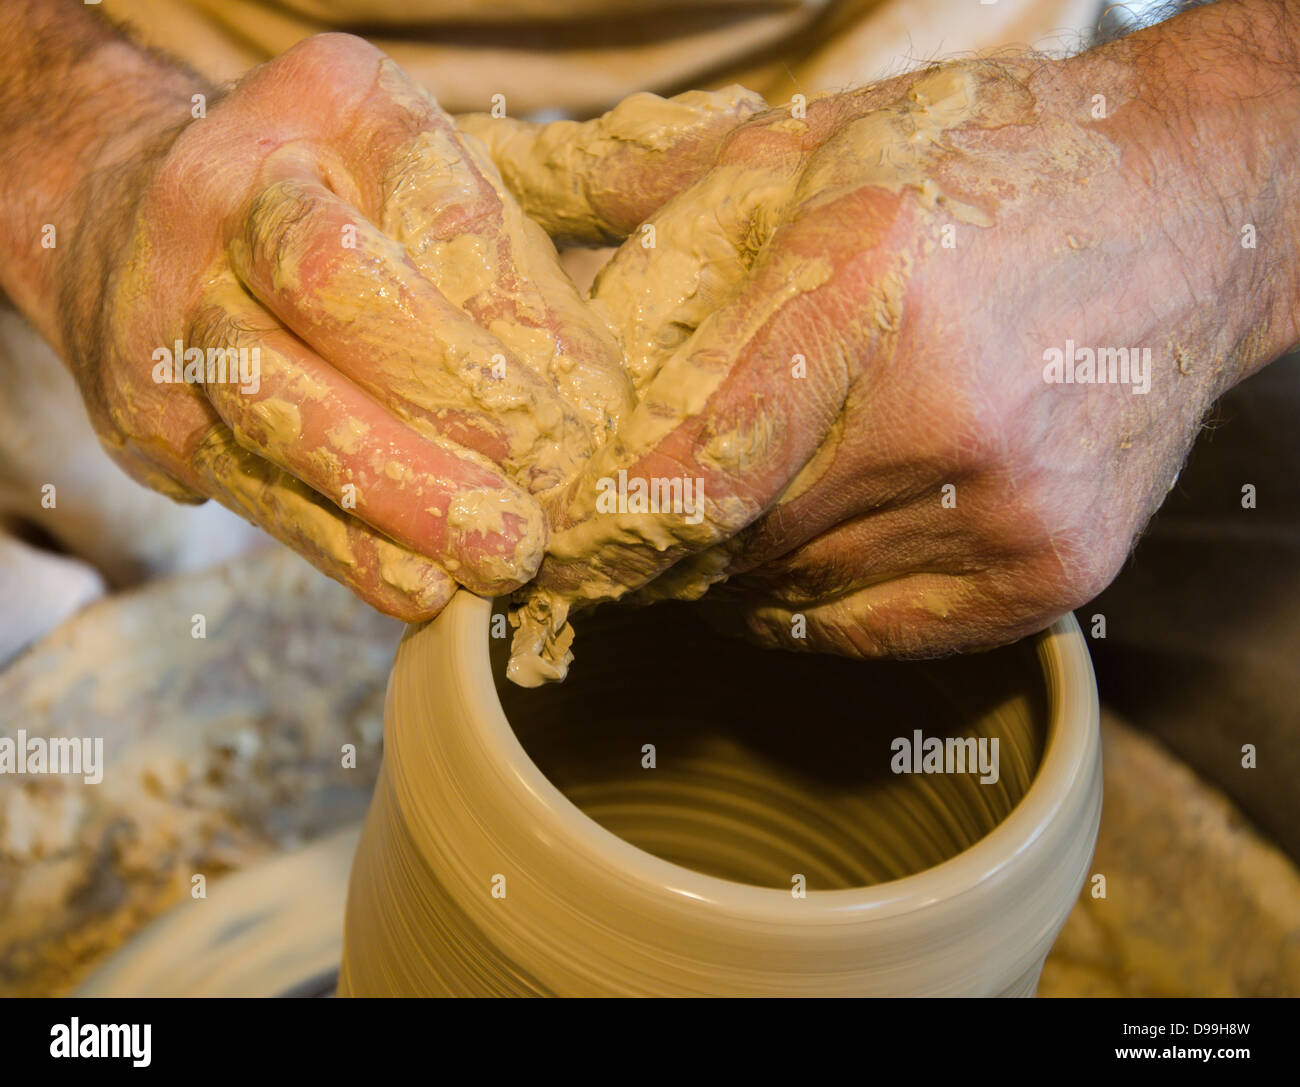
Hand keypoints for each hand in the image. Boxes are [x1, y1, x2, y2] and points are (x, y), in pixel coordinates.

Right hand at [51, 34, 632, 618]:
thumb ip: (545, 223)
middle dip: (455, 395)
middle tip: (553, 477)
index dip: (527, 315)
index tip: (598, 403)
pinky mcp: (151, 414)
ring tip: (501, 554)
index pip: (443, 207)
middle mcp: (234, 187)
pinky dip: (347, 549)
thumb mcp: (442, 175)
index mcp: (335, 104)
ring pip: (277, 401)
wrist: (136, 229)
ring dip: (403, 494)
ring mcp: (173, 300)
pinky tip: (424, 586)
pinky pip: (253, 490)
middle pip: (336, 283)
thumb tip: (626, 339)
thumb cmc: (344, 210)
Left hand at [499, 37, 1298, 657]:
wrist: (1197, 211)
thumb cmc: (995, 168)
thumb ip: (681, 204)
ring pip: (798, 595)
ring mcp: (1015, 507)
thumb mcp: (827, 145)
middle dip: (666, 541)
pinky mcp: (1057, 571)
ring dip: (739, 571)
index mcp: (873, 284)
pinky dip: (812, 609)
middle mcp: (949, 411)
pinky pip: (878, 634)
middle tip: (635, 519)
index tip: (570, 527)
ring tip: (733, 516)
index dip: (612, 514)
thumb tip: (561, 256)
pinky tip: (801, 555)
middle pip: (737, 542)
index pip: (695, 459)